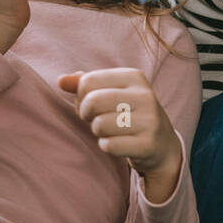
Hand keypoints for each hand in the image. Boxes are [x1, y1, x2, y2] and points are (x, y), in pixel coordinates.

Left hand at [58, 68, 181, 203]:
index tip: (93, 105)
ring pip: (99, 125)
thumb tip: (61, 81)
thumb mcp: (110, 92)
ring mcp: (149, 120)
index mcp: (134, 76)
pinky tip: (119, 143)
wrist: (162, 144)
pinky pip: (109, 145)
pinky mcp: (148, 144)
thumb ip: (84, 84)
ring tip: (110, 131)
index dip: (81, 97)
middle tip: (96, 119)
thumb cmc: (128, 114)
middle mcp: (144, 95)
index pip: (88, 81)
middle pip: (92, 102)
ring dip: (98, 132)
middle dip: (86, 114)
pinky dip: (107, 146)